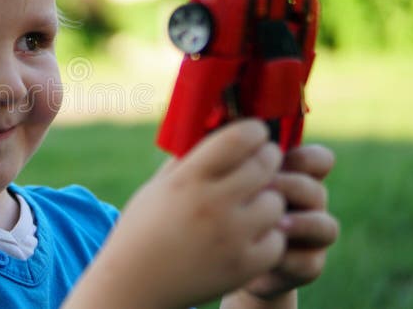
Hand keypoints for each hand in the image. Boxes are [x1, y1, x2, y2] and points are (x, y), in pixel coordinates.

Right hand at [64, 119, 287, 308]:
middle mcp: (210, 205)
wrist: (135, 284)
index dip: (255, 131)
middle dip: (268, 159)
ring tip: (252, 202)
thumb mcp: (159, 185)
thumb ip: (190, 158)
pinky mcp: (244, 266)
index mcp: (187, 179)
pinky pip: (277, 238)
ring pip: (276, 202)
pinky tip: (249, 234)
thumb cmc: (144, 228)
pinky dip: (267, 235)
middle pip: (265, 165)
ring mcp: (230, 237)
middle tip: (264, 162)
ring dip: (268, 199)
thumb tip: (221, 128)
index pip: (239, 139)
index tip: (257, 132)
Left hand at [224, 145, 338, 306]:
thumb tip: (215, 136)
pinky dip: (290, 260)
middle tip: (263, 188)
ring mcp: (309, 235)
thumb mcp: (217, 181)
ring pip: (326, 227)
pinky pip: (311, 263)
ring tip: (274, 224)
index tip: (277, 157)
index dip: (307, 158)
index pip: (317, 160)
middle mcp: (306, 203)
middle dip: (292, 187)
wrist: (213, 258)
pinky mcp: (305, 265)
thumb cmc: (214, 209)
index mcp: (290, 175)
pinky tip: (265, 257)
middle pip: (316, 190)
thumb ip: (226, 160)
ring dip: (301, 223)